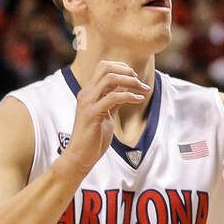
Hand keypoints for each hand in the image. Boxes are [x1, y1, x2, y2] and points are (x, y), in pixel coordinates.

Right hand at [62, 61, 150, 178]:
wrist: (80, 156)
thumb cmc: (94, 136)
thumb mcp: (107, 113)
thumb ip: (114, 98)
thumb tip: (127, 86)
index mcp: (89, 92)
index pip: (103, 67)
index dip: (122, 67)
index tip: (135, 77)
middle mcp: (86, 93)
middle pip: (106, 68)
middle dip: (127, 71)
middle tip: (139, 82)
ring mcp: (88, 102)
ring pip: (109, 79)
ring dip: (130, 82)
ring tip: (143, 90)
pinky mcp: (92, 113)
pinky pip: (113, 97)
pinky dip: (129, 96)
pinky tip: (139, 100)